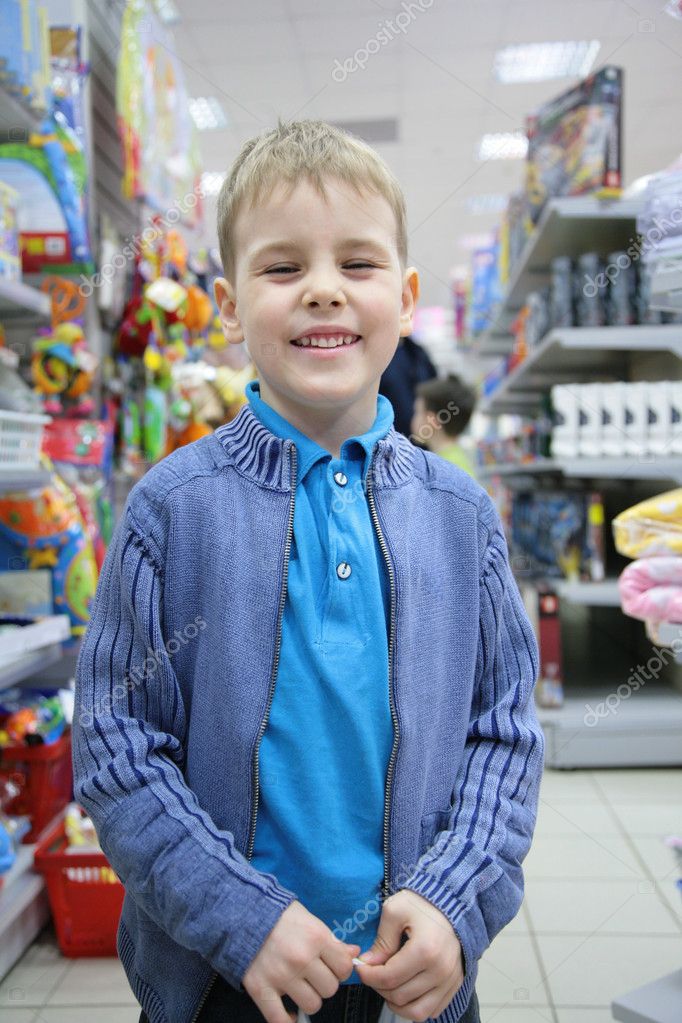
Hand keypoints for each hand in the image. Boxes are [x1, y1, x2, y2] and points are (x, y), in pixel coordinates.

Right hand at [242, 900, 360, 1022]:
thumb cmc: (279, 915)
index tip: (332, 966)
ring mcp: (281, 976)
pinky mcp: (261, 989)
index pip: (345, 968)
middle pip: (330, 989)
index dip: (341, 969)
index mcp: (316, 938)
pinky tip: (289, 1012)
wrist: (243, 913)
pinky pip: (279, 1019)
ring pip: (312, 1005)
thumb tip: (353, 953)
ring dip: (308, 999)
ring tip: (299, 987)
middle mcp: (302, 958)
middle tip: (313, 975)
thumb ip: (332, 939)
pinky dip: (287, 1021)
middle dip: (324, 983)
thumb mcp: (309, 919)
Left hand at [353, 890, 463, 1021]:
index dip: (368, 975)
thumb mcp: (395, 911)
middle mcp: (441, 970)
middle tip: (373, 971)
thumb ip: (381, 941)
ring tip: (388, 984)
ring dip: (396, 1002)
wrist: (451, 901)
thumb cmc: (421, 903)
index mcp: (426, 950)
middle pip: (400, 996)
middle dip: (379, 987)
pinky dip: (415, 1007)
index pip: (389, 977)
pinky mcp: (455, 985)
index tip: (360, 966)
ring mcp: (451, 980)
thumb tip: (368, 965)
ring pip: (416, 1012)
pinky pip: (432, 1011)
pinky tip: (405, 990)